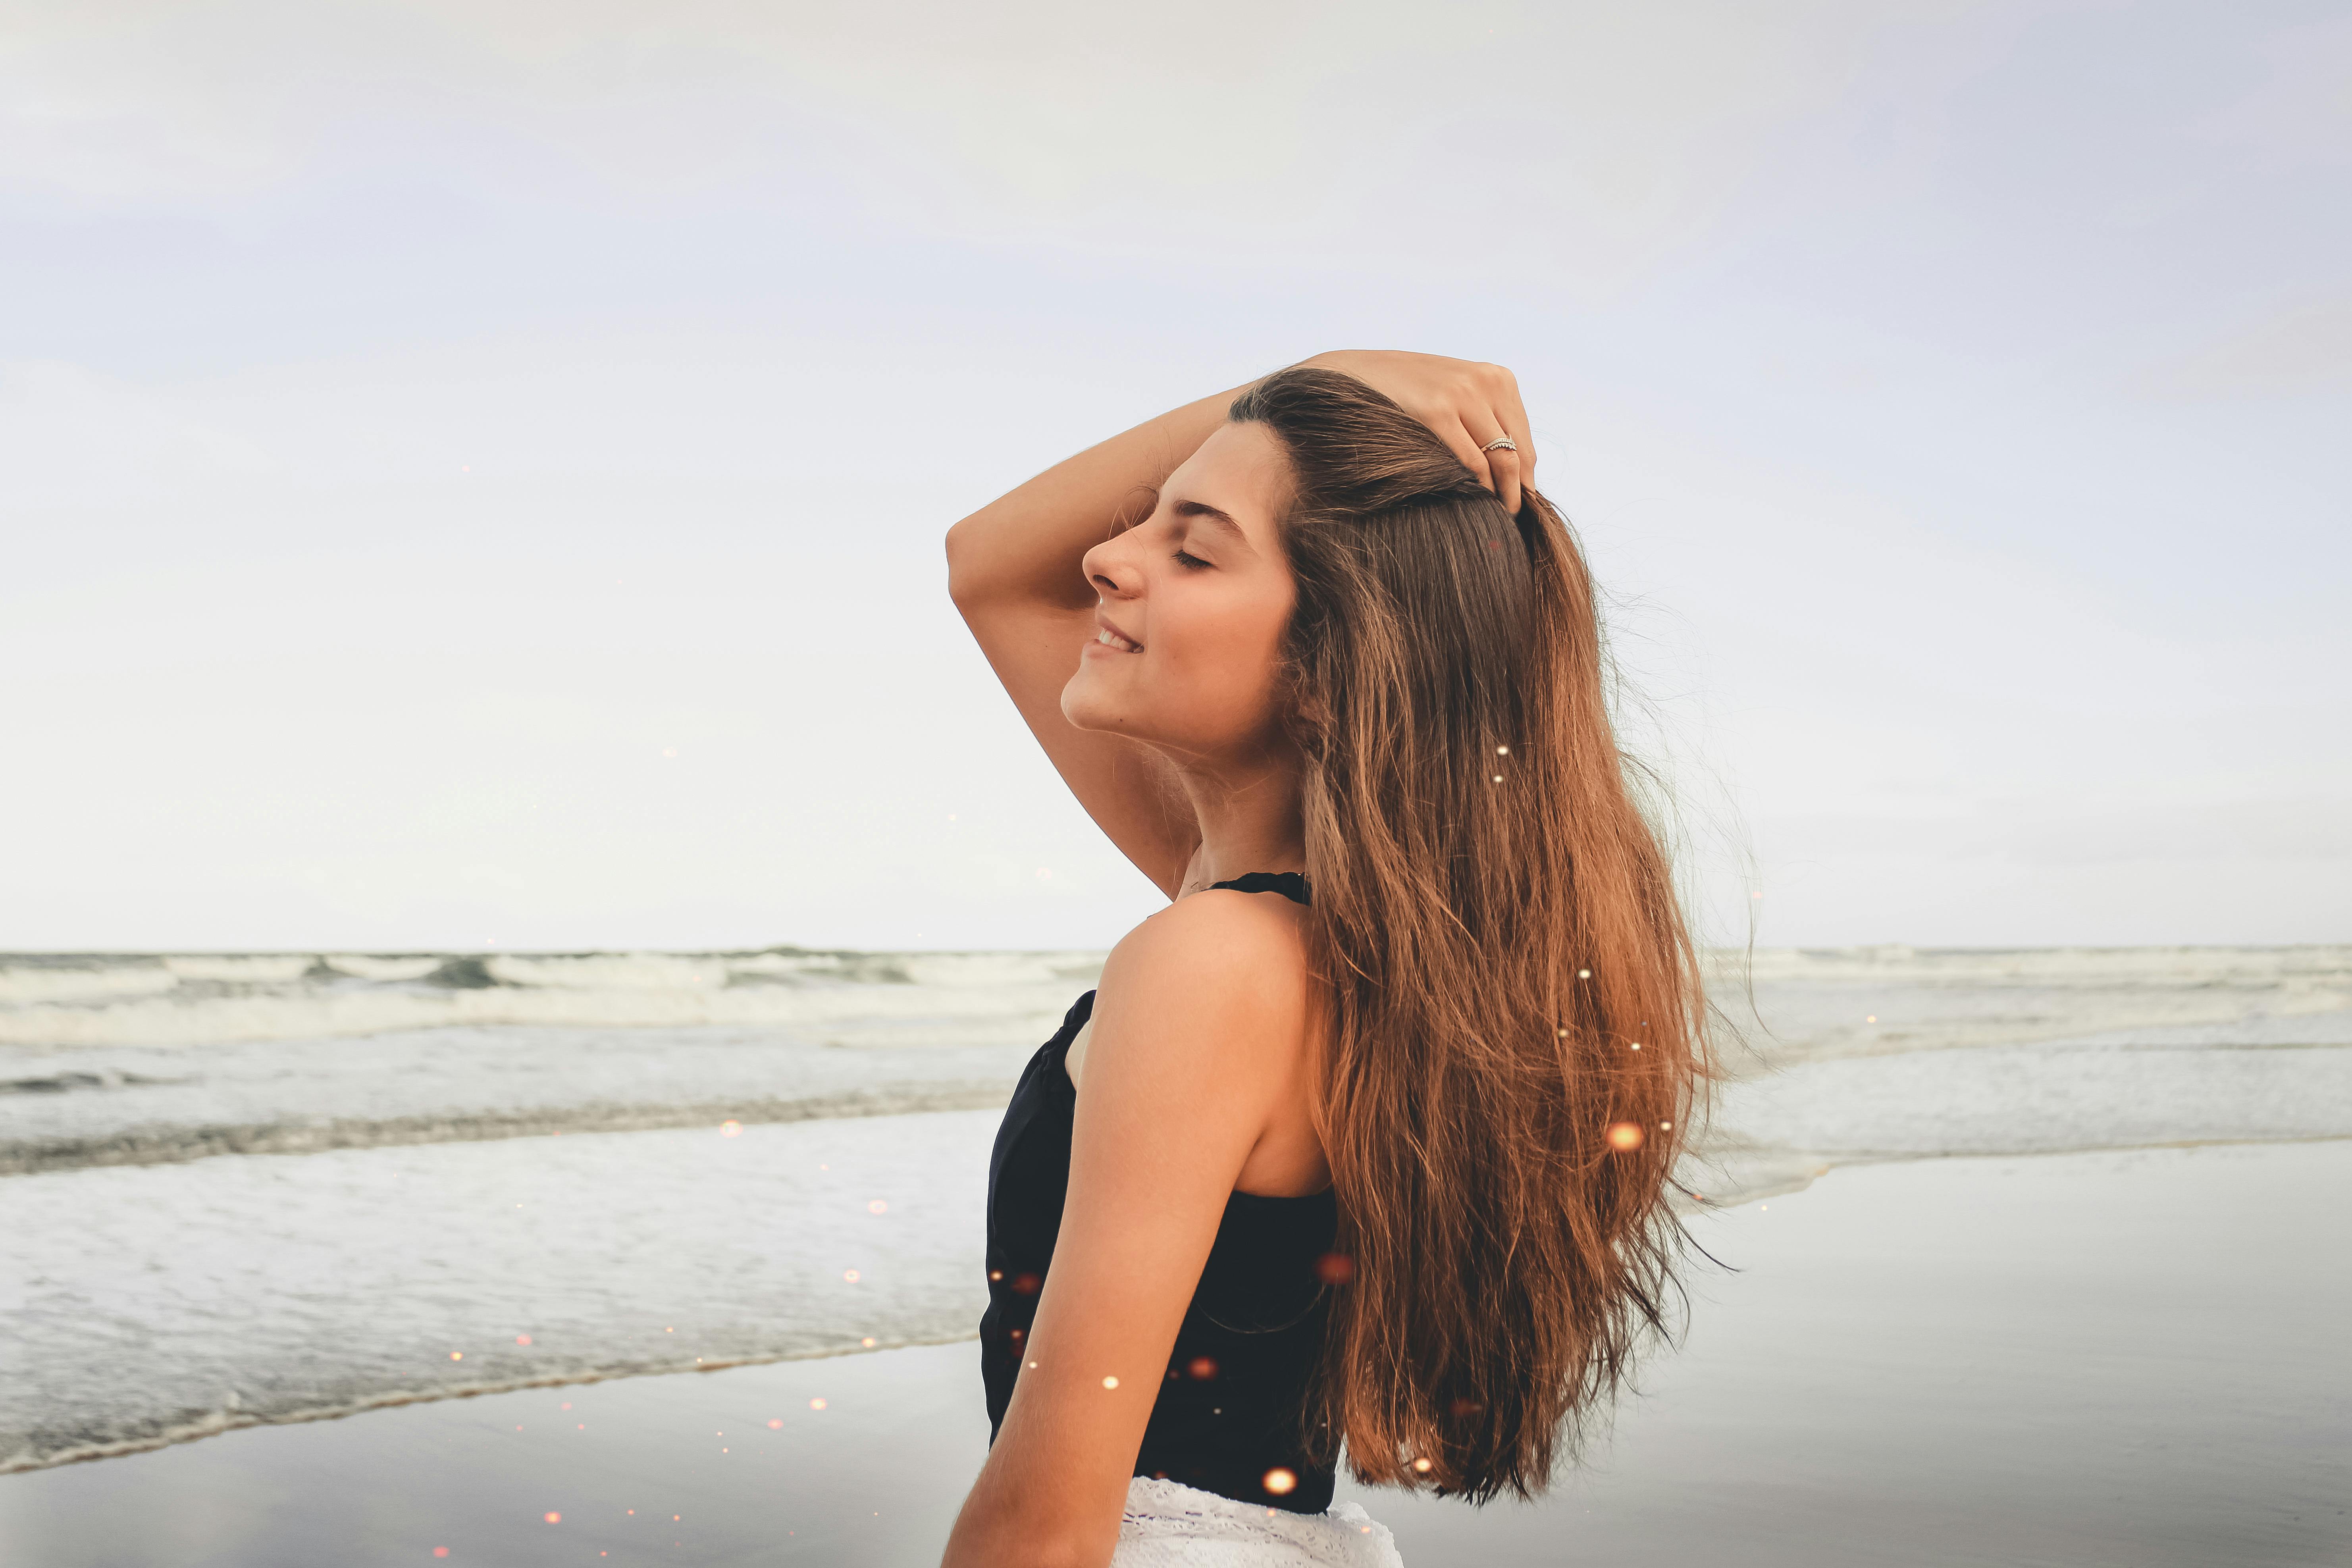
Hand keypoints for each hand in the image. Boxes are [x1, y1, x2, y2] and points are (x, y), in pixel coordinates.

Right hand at [1297, 350, 1536, 512]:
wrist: (1353, 373)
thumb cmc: (1404, 394)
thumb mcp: (1454, 395)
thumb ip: (1484, 423)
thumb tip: (1515, 475)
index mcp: (1497, 378)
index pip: (1525, 441)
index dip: (1524, 480)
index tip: (1516, 506)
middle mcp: (1485, 382)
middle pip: (1518, 454)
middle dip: (1516, 493)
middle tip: (1507, 521)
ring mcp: (1461, 394)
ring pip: (1500, 461)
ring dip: (1499, 496)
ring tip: (1490, 517)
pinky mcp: (1435, 412)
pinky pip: (1469, 463)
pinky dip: (1474, 488)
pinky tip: (1466, 501)